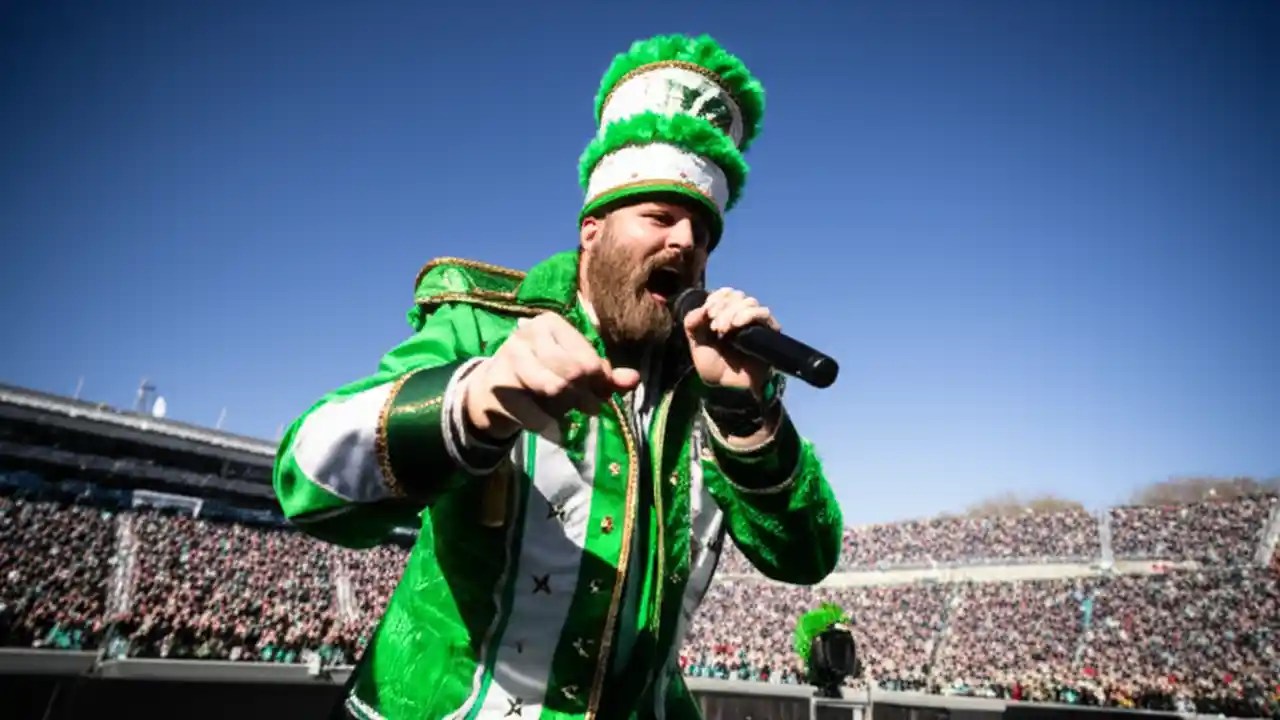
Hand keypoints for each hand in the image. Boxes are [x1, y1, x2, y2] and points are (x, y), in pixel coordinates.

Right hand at [464, 313, 639, 438]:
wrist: (492, 390)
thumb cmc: (542, 373)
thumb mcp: (574, 368)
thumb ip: (605, 375)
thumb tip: (634, 380)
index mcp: (551, 323)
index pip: (589, 359)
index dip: (601, 382)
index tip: (600, 393)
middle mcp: (527, 333)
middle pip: (573, 373)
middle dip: (585, 396)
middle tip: (587, 407)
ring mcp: (509, 358)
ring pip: (555, 390)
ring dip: (566, 408)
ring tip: (565, 410)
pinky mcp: (498, 386)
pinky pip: (536, 414)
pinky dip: (549, 425)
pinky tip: (548, 423)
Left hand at [681, 287, 778, 396]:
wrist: (729, 390)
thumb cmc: (714, 366)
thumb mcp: (696, 342)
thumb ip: (693, 322)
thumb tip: (702, 308)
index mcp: (726, 315)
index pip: (726, 293)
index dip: (716, 297)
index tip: (707, 312)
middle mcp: (743, 316)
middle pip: (737, 296)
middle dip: (723, 307)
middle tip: (714, 326)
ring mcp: (757, 324)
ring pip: (749, 302)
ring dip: (732, 312)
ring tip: (722, 329)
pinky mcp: (769, 332)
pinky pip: (763, 314)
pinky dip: (747, 315)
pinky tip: (736, 326)